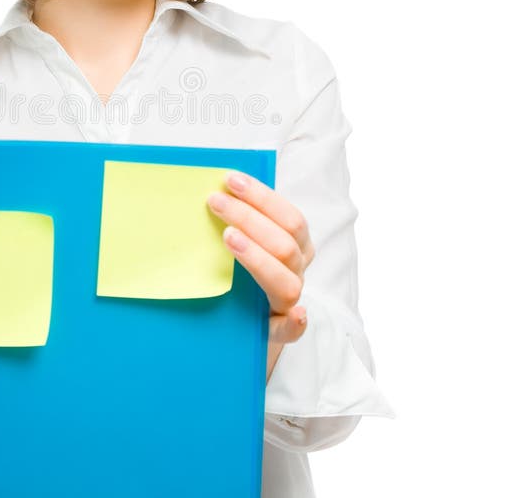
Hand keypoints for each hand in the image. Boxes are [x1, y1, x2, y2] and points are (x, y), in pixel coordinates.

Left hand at [207, 171, 314, 344]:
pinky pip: (292, 329)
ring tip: (228, 237)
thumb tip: (211, 188)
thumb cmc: (241, 270)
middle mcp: (297, 269)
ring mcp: (290, 300)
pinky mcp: (279, 330)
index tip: (230, 179)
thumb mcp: (245, 239)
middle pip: (284, 243)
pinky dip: (296, 323)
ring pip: (286, 280)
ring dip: (257, 256)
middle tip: (215, 202)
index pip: (288, 216)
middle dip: (249, 218)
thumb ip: (238, 219)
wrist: (242, 316)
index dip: (261, 196)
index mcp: (296, 244)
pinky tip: (297, 314)